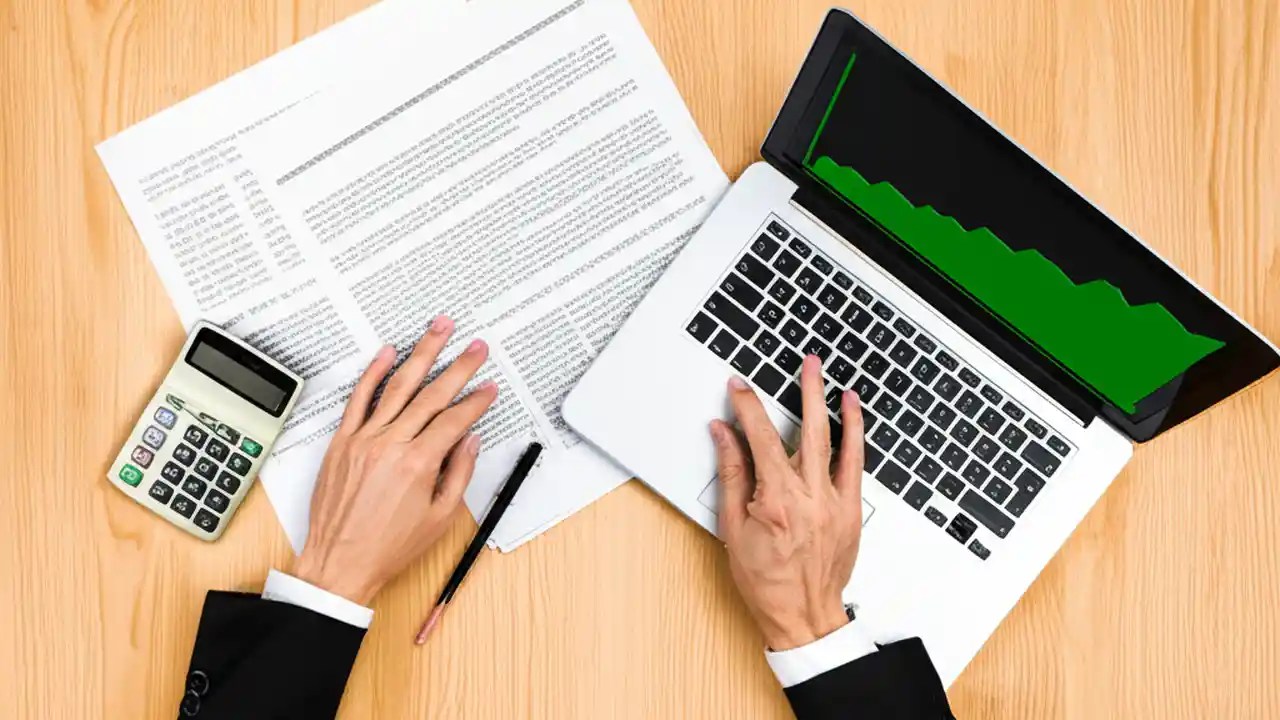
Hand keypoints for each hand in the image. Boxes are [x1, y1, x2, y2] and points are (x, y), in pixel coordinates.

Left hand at [292, 316, 497, 604]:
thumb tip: (469, 441)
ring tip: (437, 331)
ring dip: (420, 355)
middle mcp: (390, 446)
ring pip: (397, 387)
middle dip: (458, 367)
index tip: (488, 388)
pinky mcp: (342, 442)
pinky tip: (386, 353)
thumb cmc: (387, 547)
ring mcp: (363, 440)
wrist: (339, 563)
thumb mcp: (439, 518)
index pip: (454, 420)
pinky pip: (358, 399)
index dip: (476, 402)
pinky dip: (373, 373)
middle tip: (475, 347)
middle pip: (431, 395)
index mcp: (418, 465)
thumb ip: (458, 474)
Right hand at [710, 355, 864, 650]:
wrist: (803, 616)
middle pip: (806, 430)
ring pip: (835, 442)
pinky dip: (855, 436)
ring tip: (829, 378)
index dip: (747, 407)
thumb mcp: (733, 528)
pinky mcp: (851, 511)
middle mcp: (809, 497)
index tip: (739, 387)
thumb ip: (731, 475)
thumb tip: (723, 436)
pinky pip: (856, 464)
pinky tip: (853, 415)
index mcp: (775, 501)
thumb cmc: (765, 581)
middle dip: (804, 390)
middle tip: (806, 363)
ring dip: (832, 405)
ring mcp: (834, 503)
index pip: (759, 438)